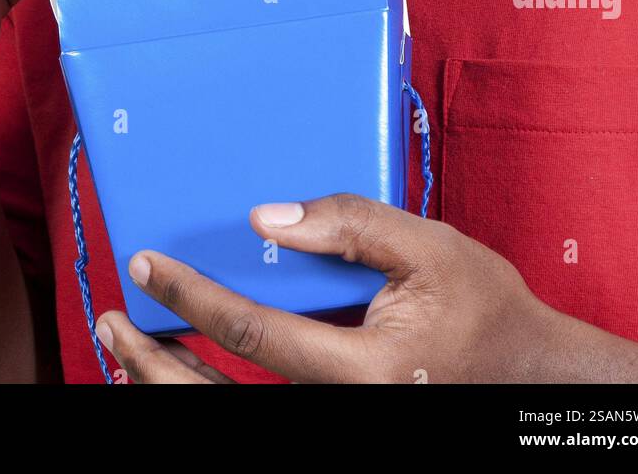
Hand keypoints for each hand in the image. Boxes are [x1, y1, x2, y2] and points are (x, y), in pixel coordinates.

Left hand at [95, 193, 553, 383]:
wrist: (526, 375)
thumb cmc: (482, 309)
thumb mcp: (427, 246)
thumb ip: (349, 225)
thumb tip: (269, 218)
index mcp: (360, 371)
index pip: (251, 335)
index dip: (192, 297)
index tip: (148, 267)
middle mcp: (339, 410)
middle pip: (219, 400)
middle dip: (152, 362)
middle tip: (111, 320)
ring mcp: (336, 420)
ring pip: (229, 416)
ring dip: (169, 383)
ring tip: (125, 347)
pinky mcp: (337, 415)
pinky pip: (256, 411)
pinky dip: (209, 390)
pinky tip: (183, 364)